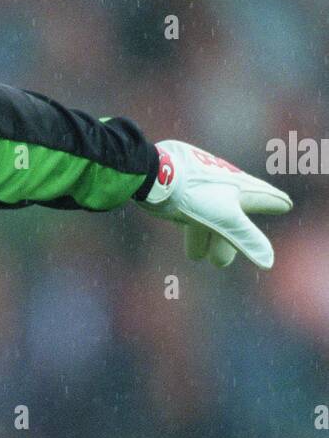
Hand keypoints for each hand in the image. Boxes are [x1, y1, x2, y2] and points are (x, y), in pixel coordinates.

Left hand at [137, 139, 291, 268]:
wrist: (153, 175)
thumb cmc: (194, 195)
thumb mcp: (224, 221)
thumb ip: (246, 240)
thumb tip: (268, 263)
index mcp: (242, 189)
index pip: (266, 197)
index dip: (275, 203)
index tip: (285, 204)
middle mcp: (225, 186)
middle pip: (236, 217)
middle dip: (227, 241)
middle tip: (218, 260)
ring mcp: (203, 187)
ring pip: (210, 217)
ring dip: (204, 238)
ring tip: (196, 255)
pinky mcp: (182, 189)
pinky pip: (190, 210)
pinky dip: (187, 223)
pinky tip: (179, 223)